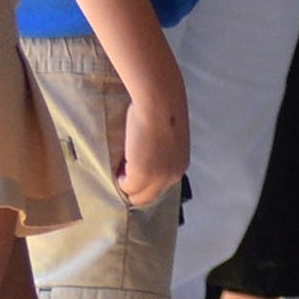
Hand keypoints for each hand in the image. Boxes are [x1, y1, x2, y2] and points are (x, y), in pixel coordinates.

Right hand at [119, 76, 188, 205]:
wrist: (159, 102)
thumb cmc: (162, 108)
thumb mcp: (167, 133)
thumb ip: (161, 149)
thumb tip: (145, 153)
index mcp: (180, 164)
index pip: (160, 187)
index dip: (144, 181)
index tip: (132, 171)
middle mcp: (173, 175)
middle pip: (149, 196)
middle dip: (134, 188)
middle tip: (121, 172)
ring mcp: (158, 177)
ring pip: (137, 196)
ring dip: (126, 184)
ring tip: (119, 167)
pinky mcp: (142, 174)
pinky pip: (126, 188)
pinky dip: (119, 179)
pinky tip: (118, 164)